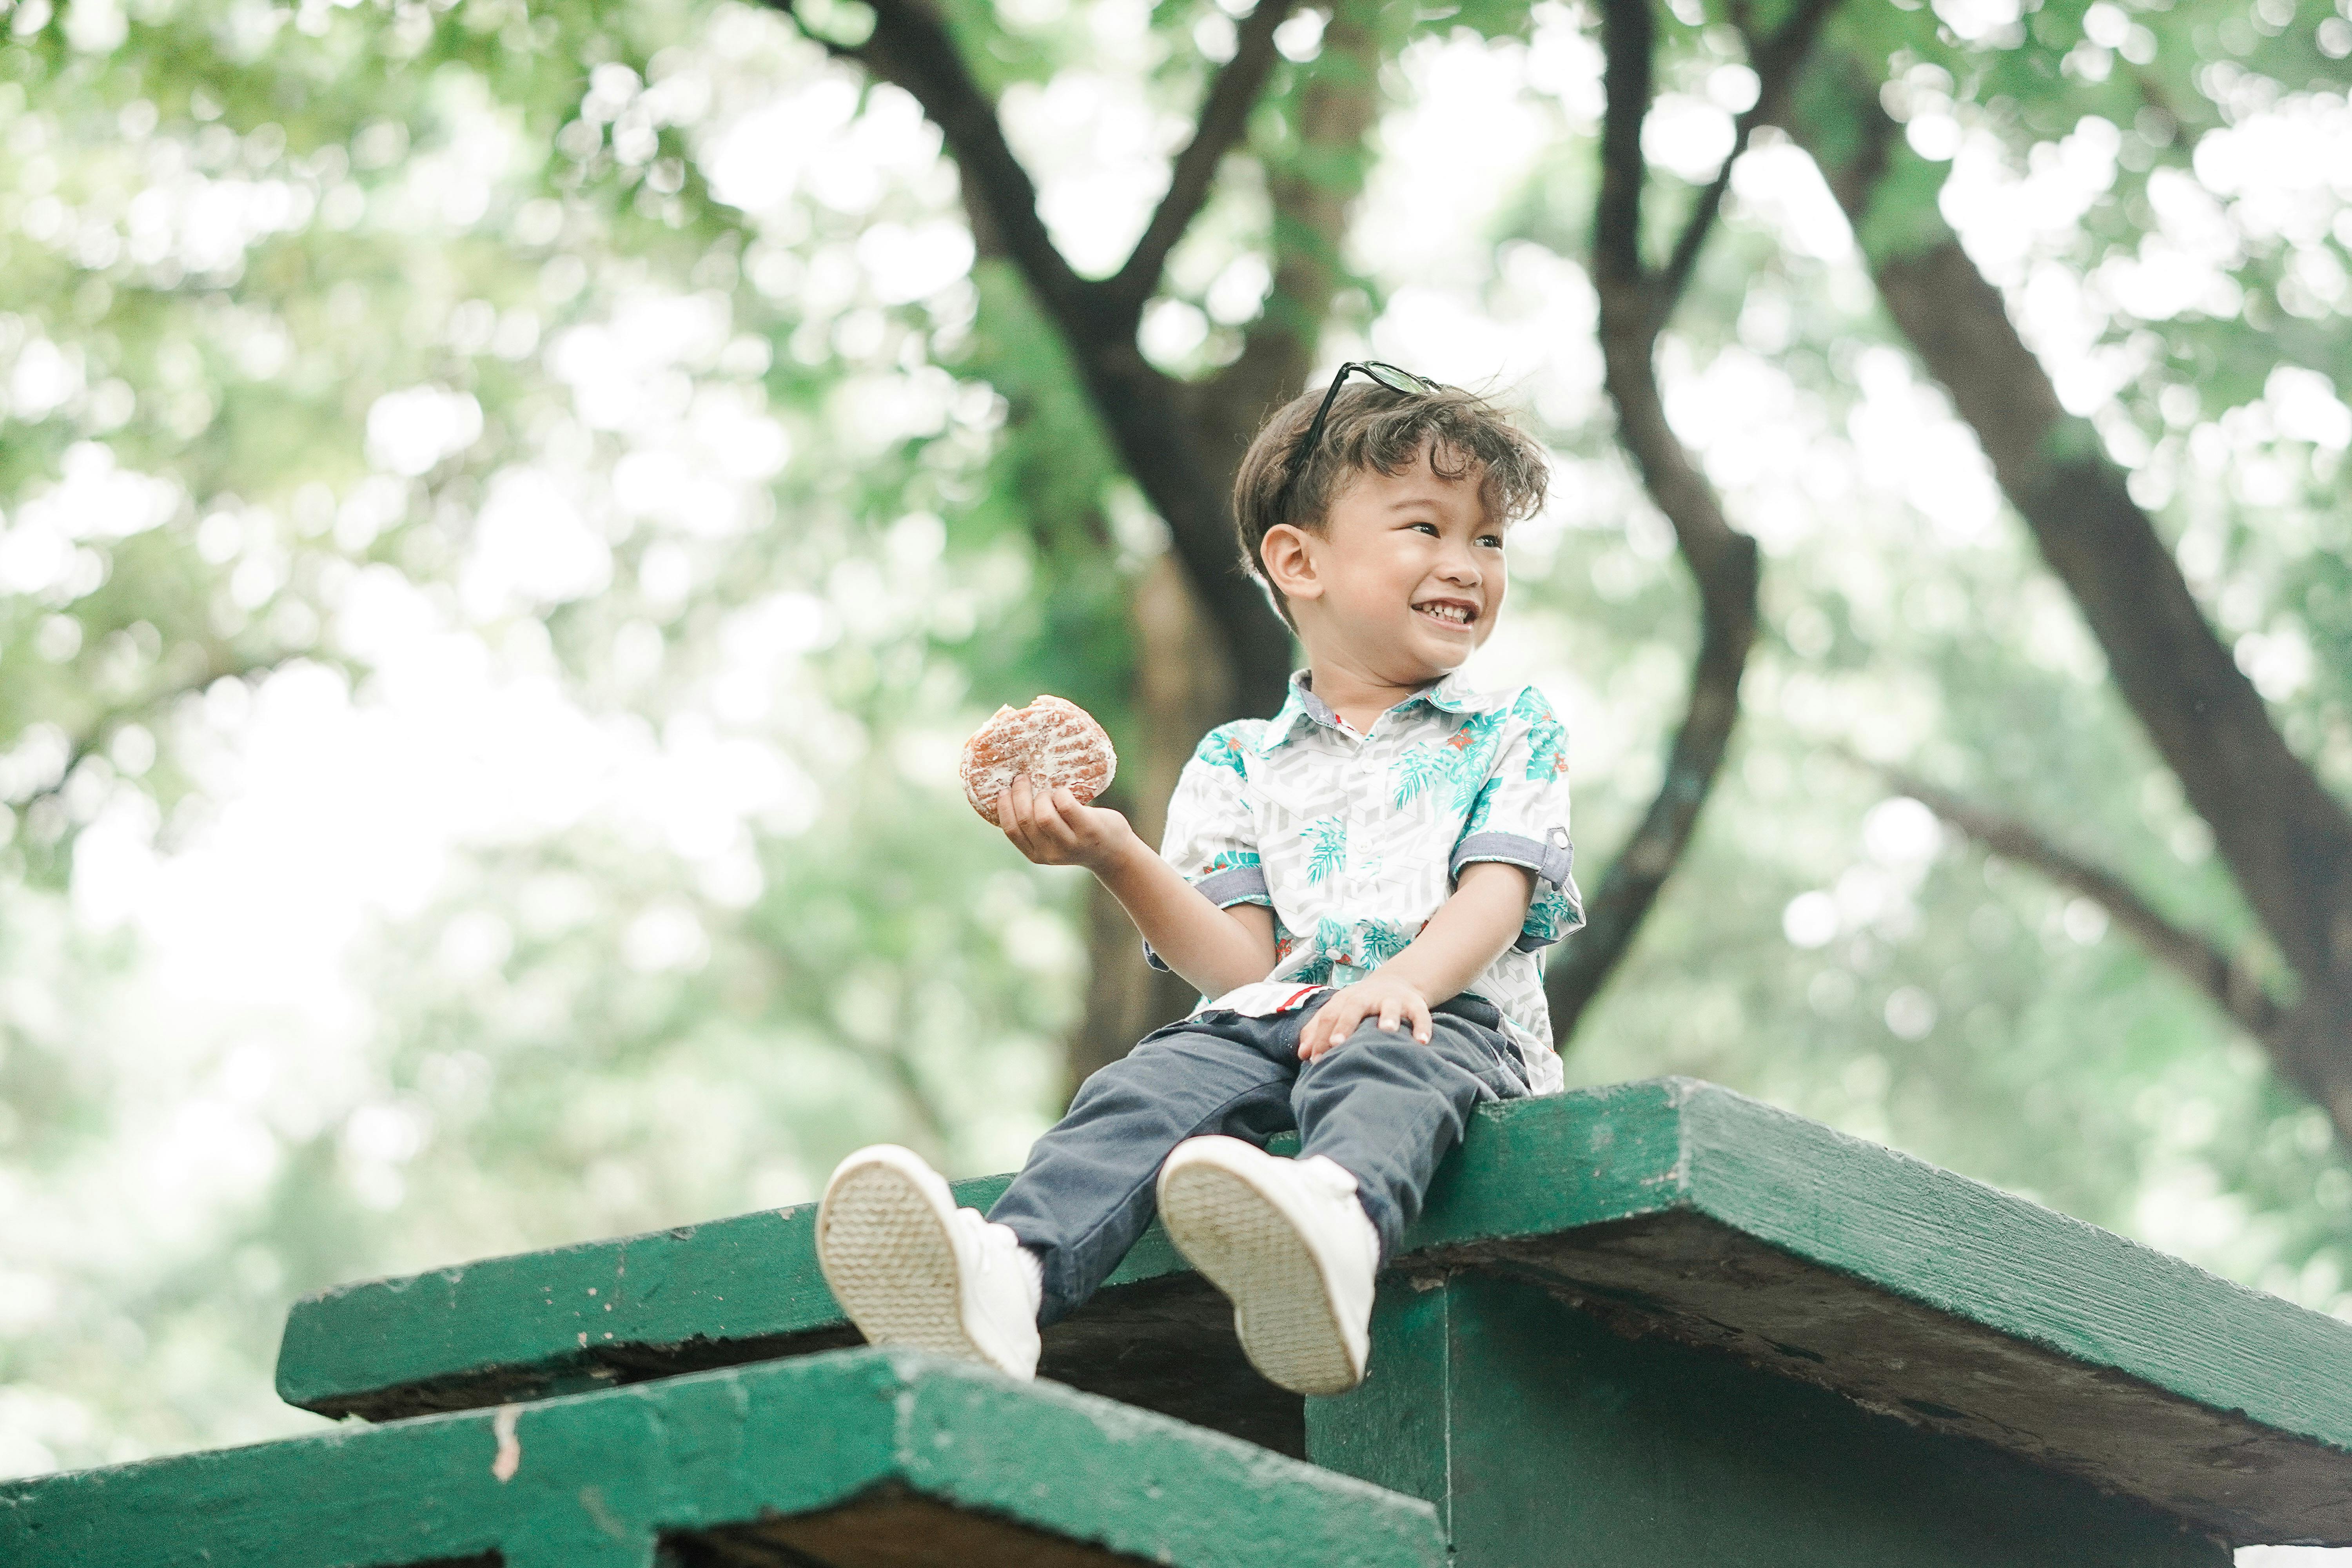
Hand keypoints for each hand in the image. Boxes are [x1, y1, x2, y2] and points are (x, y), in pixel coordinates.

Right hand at [998, 772, 1138, 871]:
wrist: (1113, 853)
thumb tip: (1013, 792)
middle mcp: (1051, 852)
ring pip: (1044, 816)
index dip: (1004, 808)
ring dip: (1042, 797)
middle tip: (1021, 778)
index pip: (1012, 831)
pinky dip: (1061, 794)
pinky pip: (1067, 806)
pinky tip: (1063, 792)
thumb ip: (1035, 826)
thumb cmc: (1077, 837)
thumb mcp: (1053, 839)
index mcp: (1036, 854)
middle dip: (1019, 795)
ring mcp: (1070, 843)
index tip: (1003, 790)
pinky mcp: (1088, 831)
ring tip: (1048, 792)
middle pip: (1025, 820)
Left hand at [1297, 973, 1432, 1060]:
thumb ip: (1318, 1030)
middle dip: (1345, 1025)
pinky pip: (1420, 1014)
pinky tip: (1421, 1042)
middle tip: (1338, 1043)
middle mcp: (1367, 997)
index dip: (1320, 1036)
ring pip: (1389, 1006)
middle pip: (1353, 1008)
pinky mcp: (1414, 1004)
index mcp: (1345, 999)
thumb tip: (1302, 1054)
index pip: (1329, 1015)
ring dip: (1388, 1017)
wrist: (1396, 982)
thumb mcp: (1338, 1011)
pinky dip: (1422, 1026)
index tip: (1315, 1058)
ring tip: (1386, 1031)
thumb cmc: (1360, 1005)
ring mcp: (1392, 999)